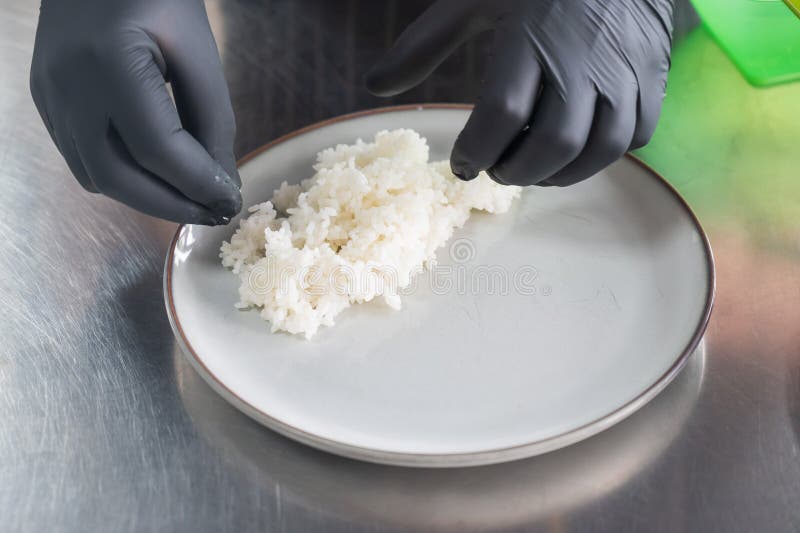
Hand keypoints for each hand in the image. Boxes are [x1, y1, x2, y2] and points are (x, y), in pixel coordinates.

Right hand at [30, 0, 240, 224]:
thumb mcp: (197, 49)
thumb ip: (212, 118)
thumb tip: (221, 182)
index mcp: (109, 62)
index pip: (157, 149)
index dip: (198, 185)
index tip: (231, 203)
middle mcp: (67, 85)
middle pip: (117, 176)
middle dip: (171, 206)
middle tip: (213, 214)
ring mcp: (49, 95)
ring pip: (95, 177)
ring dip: (146, 199)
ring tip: (190, 200)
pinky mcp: (46, 101)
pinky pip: (82, 160)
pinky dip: (124, 179)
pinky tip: (158, 177)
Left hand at [365, 0, 673, 186]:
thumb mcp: (470, 0)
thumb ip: (422, 46)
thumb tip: (373, 86)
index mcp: (530, 37)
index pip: (502, 114)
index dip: (476, 150)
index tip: (460, 164)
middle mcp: (582, 59)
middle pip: (553, 143)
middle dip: (516, 172)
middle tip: (495, 171)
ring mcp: (624, 70)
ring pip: (600, 149)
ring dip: (560, 175)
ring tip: (532, 171)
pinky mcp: (653, 76)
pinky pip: (636, 136)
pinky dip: (603, 156)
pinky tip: (576, 152)